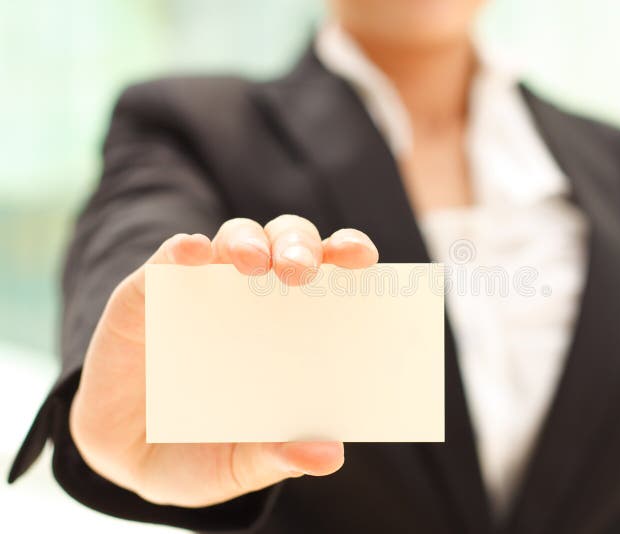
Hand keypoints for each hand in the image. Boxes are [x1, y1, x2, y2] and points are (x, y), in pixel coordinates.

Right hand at [69, 215, 378, 506]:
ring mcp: (203, 288)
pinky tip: (192, 252)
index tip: (363, 259)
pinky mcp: (149, 292)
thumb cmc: (201, 450)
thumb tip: (329, 455)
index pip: (331, 273)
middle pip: (287, 244)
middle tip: (300, 271)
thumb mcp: (240, 463)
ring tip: (252, 263)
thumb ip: (280, 457)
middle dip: (298, 247)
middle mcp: (255, 296)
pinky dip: (181, 249)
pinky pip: (168, 259)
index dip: (347, 254)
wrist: (127, 456)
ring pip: (235, 239)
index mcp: (295, 325)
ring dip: (246, 242)